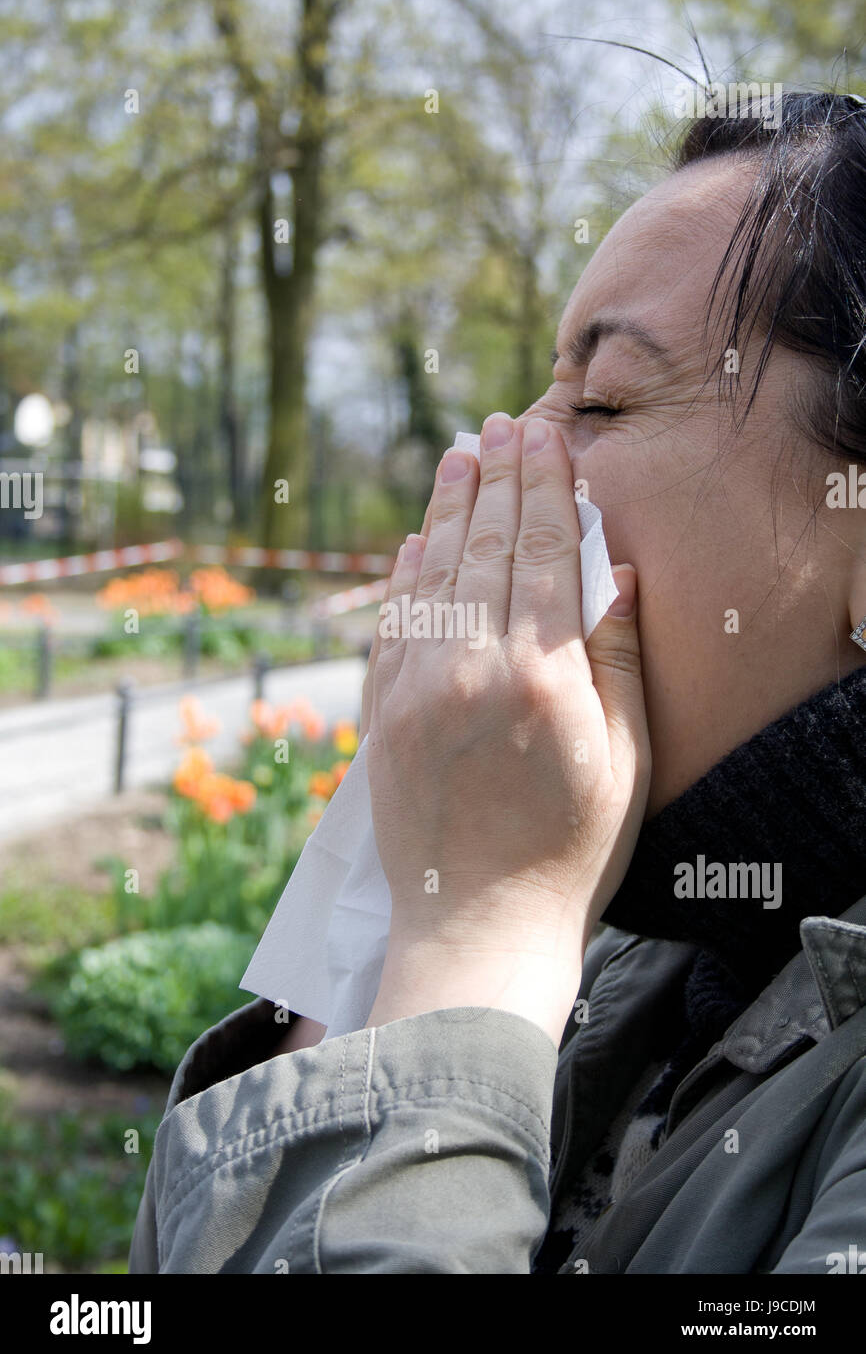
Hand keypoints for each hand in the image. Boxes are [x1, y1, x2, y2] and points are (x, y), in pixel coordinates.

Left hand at [364, 413, 649, 1043]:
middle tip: (496, 424)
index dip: (544, 486)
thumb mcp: (623, 758)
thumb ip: (616, 660)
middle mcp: (468, 667)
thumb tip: (612, 575)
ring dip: (445, 512)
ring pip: (430, 577)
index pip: (541, 552)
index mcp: (538, 674)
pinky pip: (390, 628)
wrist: (475, 929)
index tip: (543, 434)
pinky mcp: (380, 719)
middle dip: (494, 478)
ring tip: (457, 457)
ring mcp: (414, 690)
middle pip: (482, 548)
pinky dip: (401, 580)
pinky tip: (410, 547)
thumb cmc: (570, 853)